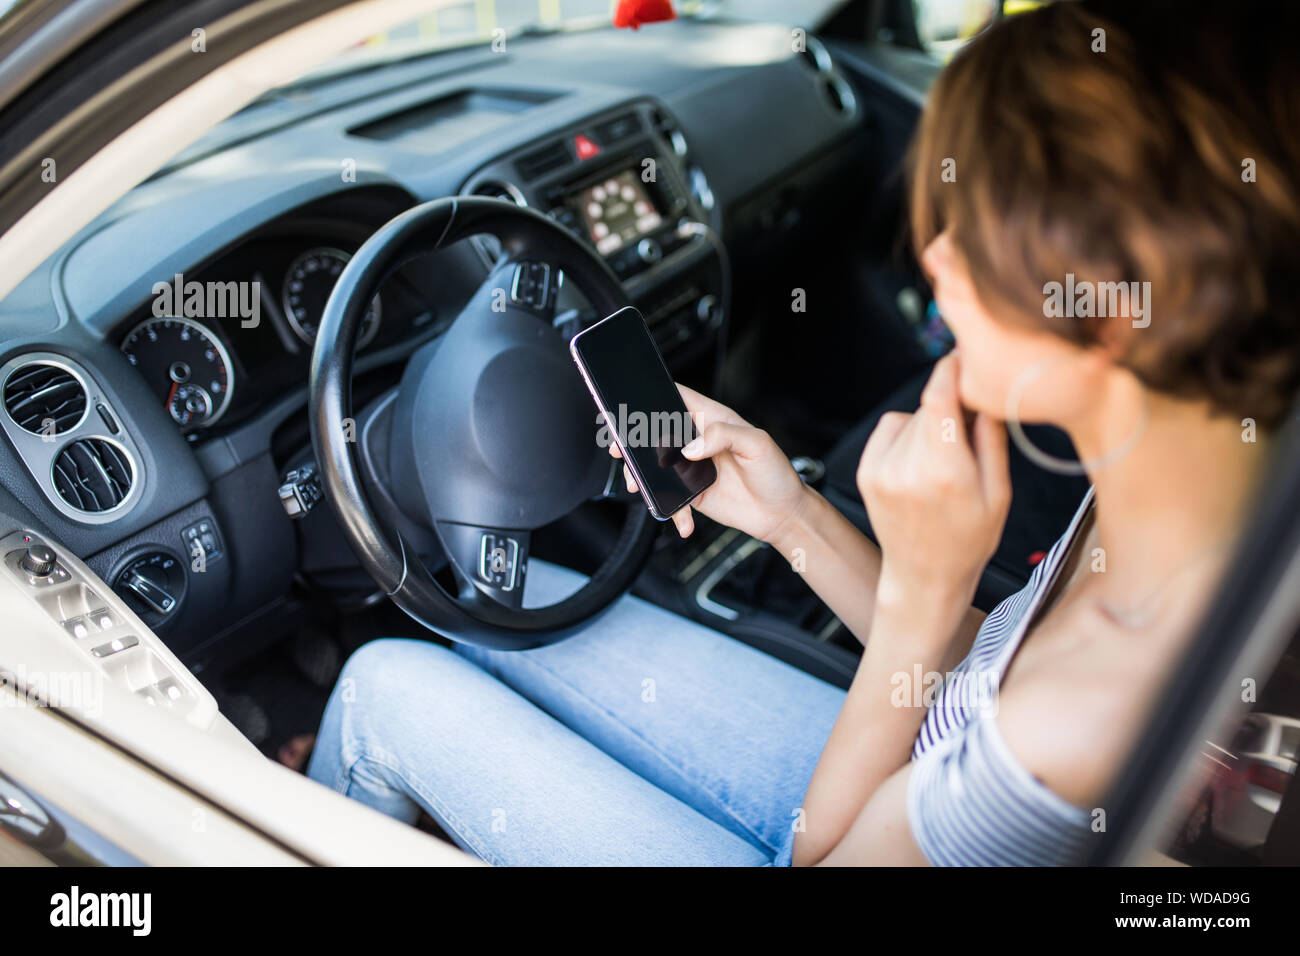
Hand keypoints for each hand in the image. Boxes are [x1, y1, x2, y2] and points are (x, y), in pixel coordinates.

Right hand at [611, 385, 808, 539]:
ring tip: (638, 487)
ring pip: (655, 466)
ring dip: (642, 476)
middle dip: (634, 440)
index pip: (678, 397)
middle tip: (621, 448)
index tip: (635, 405)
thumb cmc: (776, 473)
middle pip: (656, 432)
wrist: (782, 514)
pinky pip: (669, 498)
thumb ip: (722, 436)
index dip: (654, 396)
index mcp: (712, 419)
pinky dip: (670, 511)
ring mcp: (691, 467)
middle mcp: (698, 441)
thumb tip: (690, 448)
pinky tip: (683, 521)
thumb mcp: (756, 444)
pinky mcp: (690, 492)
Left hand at [856, 351, 1010, 608]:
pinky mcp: (865, 471)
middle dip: (951, 407)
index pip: (940, 396)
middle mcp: (905, 466)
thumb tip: (985, 389)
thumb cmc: (970, 539)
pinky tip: (922, 461)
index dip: (953, 368)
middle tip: (971, 429)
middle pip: (930, 406)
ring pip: (911, 416)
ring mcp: (879, 469)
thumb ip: (991, 437)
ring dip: (930, 422)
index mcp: (944, 471)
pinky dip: (907, 434)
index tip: (966, 353)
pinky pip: (890, 429)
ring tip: (946, 458)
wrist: (923, 577)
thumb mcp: (999, 492)